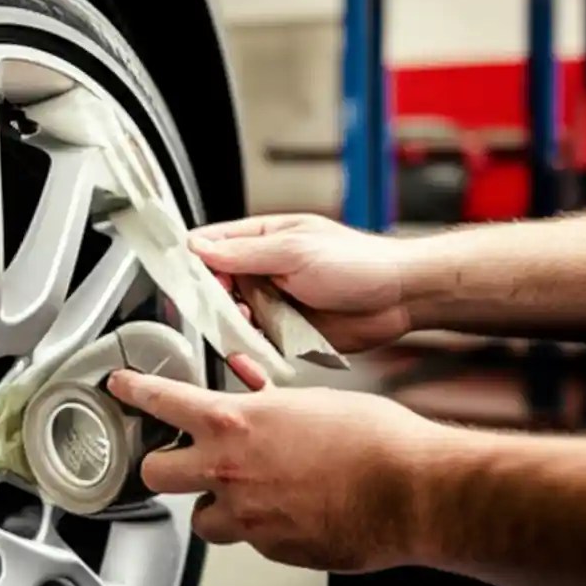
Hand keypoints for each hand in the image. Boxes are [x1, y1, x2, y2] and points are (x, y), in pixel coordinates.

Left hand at [108, 355, 442, 572]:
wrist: (412, 490)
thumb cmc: (374, 439)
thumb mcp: (310, 400)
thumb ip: (268, 400)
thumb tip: (252, 392)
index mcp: (234, 423)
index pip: (162, 401)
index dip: (133, 391)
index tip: (120, 387)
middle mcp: (229, 471)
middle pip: (156, 475)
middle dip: (163, 468)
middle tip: (179, 462)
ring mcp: (248, 516)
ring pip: (201, 520)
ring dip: (213, 507)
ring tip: (245, 494)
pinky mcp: (272, 549)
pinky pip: (249, 541)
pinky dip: (260, 528)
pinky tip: (290, 511)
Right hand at [189, 214, 411, 352]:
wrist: (401, 300)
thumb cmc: (359, 263)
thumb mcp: (294, 251)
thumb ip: (244, 252)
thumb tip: (199, 247)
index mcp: (263, 238)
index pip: (212, 244)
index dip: (193, 260)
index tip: (184, 277)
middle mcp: (263, 270)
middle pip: (216, 285)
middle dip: (212, 299)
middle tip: (218, 306)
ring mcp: (273, 302)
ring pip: (233, 317)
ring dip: (233, 324)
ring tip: (246, 324)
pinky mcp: (285, 332)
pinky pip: (256, 342)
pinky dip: (251, 346)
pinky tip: (256, 345)